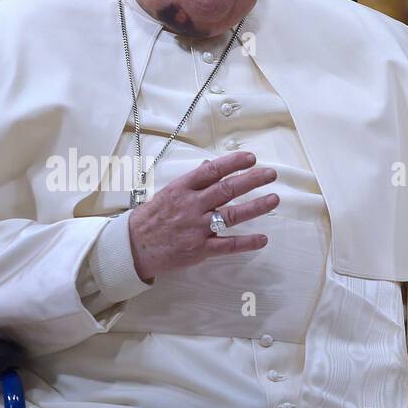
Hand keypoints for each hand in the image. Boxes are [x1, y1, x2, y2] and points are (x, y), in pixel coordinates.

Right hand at [128, 151, 278, 281]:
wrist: (134, 246)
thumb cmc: (152, 217)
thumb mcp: (169, 193)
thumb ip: (192, 181)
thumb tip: (210, 164)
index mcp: (182, 188)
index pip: (212, 170)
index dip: (233, 163)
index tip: (251, 158)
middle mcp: (192, 206)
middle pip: (227, 189)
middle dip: (251, 180)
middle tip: (270, 174)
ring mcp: (197, 228)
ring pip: (231, 215)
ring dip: (256, 207)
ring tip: (273, 200)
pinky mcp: (200, 249)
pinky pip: (228, 245)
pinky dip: (246, 243)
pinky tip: (262, 239)